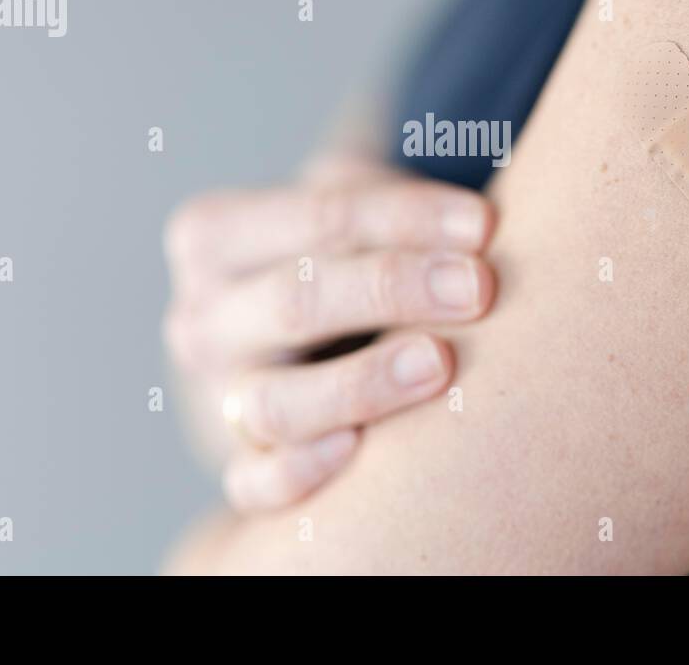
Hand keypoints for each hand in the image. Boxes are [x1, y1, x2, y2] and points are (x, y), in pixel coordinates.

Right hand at [162, 156, 495, 510]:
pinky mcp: (237, 465)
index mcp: (214, 234)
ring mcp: (215, 398)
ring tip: (440, 363)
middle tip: (477, 288)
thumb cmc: (338, 256)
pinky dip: (301, 472)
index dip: (407, 218)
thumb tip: (477, 228)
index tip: (485, 226)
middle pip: (293, 302)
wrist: (288, 338)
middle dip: (391, 290)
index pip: (317, 217)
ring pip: (273, 402)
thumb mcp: (346, 207)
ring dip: (361, 384)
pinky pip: (255, 483)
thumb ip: (389, 205)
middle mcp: (203, 318)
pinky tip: (359, 450)